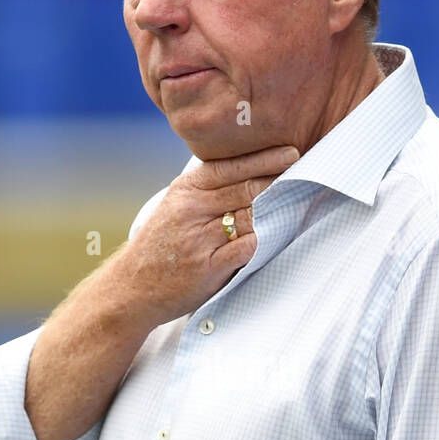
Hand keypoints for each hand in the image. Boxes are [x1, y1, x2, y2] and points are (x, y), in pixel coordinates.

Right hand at [119, 144, 299, 328]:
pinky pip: (246, 248)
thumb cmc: (161, 245)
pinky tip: (280, 233)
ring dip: (278, 210)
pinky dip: (265, 240)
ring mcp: (200, 239)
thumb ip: (206, 190)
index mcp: (185, 191)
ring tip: (301, 202)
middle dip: (278, 180)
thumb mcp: (175, 207)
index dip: (263, 159)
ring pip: (250, 217)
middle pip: (245, 189)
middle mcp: (192, 211)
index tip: (290, 152)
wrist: (132, 287)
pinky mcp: (208, 267)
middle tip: (306, 172)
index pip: (229, 168)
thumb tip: (249, 170)